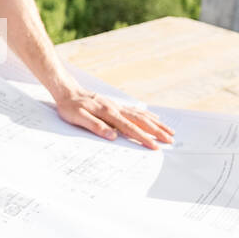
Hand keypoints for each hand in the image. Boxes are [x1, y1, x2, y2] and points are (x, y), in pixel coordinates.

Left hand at [53, 85, 174, 149]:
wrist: (68, 91)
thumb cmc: (70, 106)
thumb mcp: (77, 118)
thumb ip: (95, 126)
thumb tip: (112, 136)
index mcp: (108, 113)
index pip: (130, 128)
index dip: (143, 138)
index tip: (154, 146)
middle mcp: (116, 109)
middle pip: (141, 121)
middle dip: (157, 131)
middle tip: (170, 141)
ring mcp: (117, 106)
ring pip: (142, 115)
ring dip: (156, 124)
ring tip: (169, 131)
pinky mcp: (116, 106)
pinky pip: (136, 111)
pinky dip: (147, 115)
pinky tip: (154, 118)